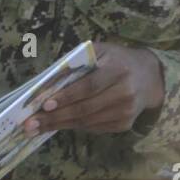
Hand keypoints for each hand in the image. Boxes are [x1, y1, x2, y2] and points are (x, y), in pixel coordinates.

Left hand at [22, 42, 164, 135]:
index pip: (89, 86)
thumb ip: (75, 63)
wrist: (149, 77)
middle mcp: (125, 92)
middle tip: (30, 124)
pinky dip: (74, 126)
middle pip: (85, 108)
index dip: (66, 96)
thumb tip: (46, 82)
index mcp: (118, 69)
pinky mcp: (124, 124)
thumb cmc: (115, 60)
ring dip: (59, 125)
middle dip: (55, 117)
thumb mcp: (98, 51)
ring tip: (37, 127)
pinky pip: (94, 128)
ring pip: (87, 121)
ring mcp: (126, 111)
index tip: (44, 104)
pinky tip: (57, 125)